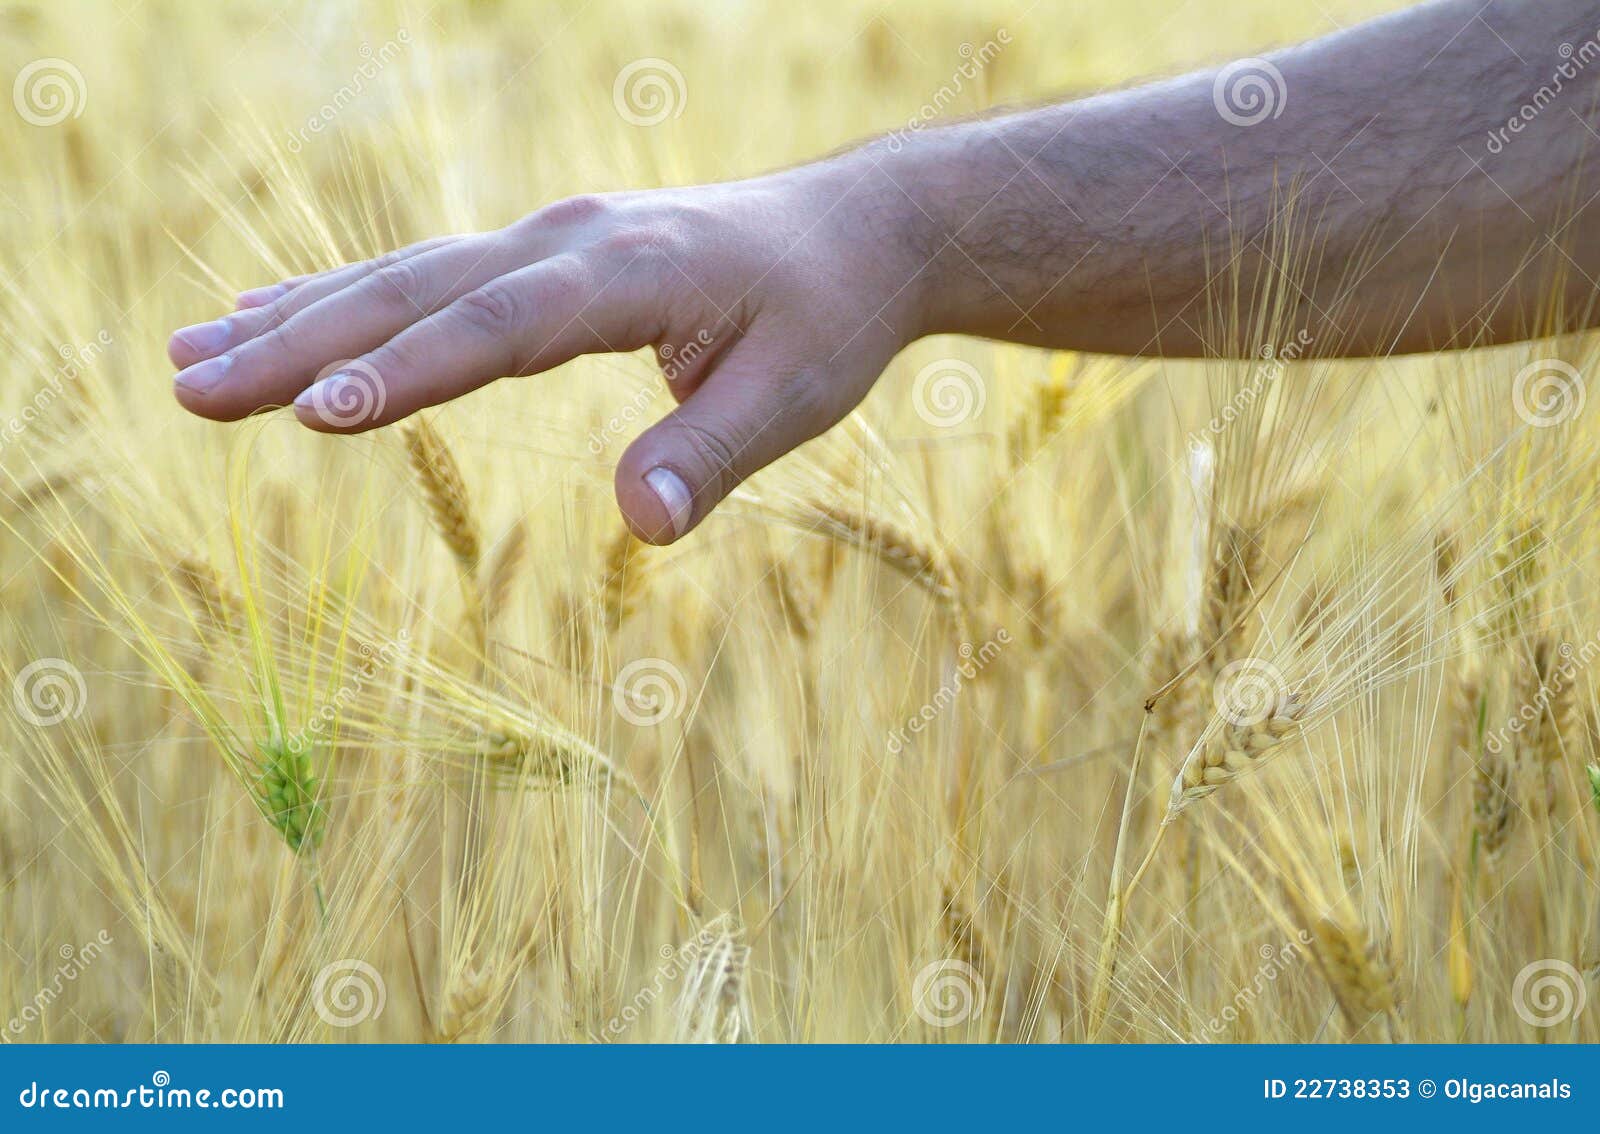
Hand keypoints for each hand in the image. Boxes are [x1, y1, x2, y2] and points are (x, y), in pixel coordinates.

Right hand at [169, 157, 925, 542]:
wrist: (857, 231)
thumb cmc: (828, 315)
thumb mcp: (796, 394)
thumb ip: (712, 454)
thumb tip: (641, 527)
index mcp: (629, 273)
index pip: (498, 327)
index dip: (407, 371)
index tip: (314, 412)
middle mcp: (570, 242)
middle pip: (417, 291)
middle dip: (301, 342)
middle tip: (189, 387)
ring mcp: (550, 239)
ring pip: (404, 276)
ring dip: (299, 315)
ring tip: (192, 354)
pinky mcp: (544, 254)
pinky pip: (429, 274)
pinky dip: (349, 298)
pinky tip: (280, 314)